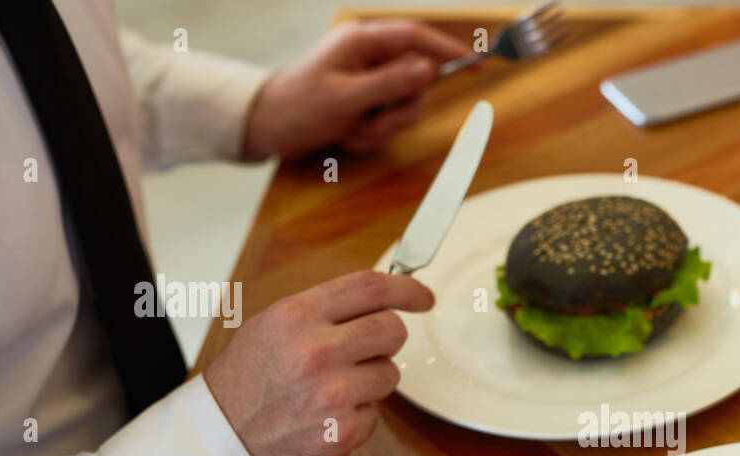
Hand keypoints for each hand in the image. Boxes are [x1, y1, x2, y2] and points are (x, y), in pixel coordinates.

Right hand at [204, 271, 430, 455]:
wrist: (218, 444)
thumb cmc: (243, 386)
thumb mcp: (270, 329)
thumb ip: (322, 312)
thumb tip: (378, 301)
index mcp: (296, 316)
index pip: (370, 288)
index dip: (406, 289)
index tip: (424, 297)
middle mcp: (317, 351)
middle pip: (392, 329)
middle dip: (386, 340)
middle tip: (364, 352)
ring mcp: (333, 394)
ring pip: (390, 373)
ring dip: (371, 381)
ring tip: (330, 391)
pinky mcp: (345, 432)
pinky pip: (376, 414)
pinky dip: (357, 417)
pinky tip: (323, 421)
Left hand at [242, 19, 472, 158]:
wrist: (265, 127)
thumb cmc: (297, 107)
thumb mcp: (345, 97)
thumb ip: (390, 83)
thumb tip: (428, 69)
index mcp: (362, 42)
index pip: (415, 37)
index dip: (446, 47)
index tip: (474, 60)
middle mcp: (368, 57)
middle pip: (416, 79)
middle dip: (400, 109)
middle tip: (375, 123)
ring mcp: (367, 80)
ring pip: (404, 104)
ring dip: (383, 126)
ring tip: (354, 131)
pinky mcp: (364, 101)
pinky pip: (388, 119)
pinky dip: (372, 133)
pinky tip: (348, 134)